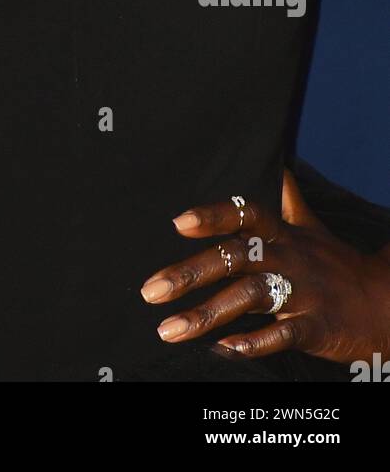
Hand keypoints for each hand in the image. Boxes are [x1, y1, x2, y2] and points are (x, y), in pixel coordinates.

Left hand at [139, 169, 389, 363]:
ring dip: (207, 315)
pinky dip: (253, 343)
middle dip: (190, 274)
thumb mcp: (312, 227)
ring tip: (168, 329)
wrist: (384, 303)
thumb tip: (276, 167)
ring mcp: (303, 293)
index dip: (213, 216)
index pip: (244, 216)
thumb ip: (287, 200)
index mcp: (283, 234)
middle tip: (150, 291)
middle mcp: (288, 258)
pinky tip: (223, 350)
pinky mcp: (315, 327)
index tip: (178, 222)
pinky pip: (282, 335)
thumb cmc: (337, 264)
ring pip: (250, 297)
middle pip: (236, 258)